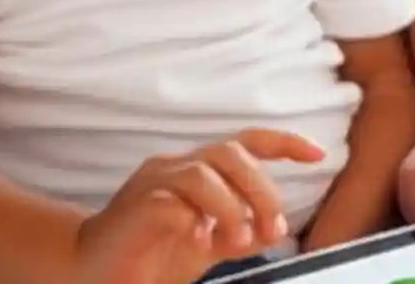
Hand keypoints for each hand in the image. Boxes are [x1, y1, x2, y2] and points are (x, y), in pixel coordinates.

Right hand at [76, 128, 325, 283]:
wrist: (96, 271)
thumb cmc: (152, 254)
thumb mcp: (207, 243)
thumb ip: (239, 233)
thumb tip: (274, 228)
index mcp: (197, 171)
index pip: (246, 143)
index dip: (284, 143)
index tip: (318, 153)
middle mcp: (176, 166)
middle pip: (230, 153)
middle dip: (261, 188)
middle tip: (273, 228)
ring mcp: (153, 182)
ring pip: (203, 172)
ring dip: (232, 206)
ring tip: (240, 240)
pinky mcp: (136, 206)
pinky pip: (172, 203)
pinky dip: (194, 221)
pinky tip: (198, 241)